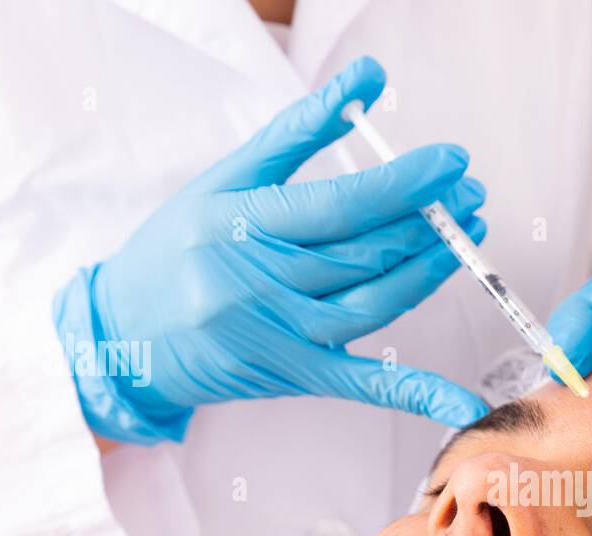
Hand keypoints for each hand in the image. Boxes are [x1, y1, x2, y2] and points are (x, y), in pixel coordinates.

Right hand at [54, 56, 489, 443]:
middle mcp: (259, 285)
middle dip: (428, 222)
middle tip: (468, 193)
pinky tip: (462, 400)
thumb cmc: (176, 249)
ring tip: (467, 235)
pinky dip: (415, 392)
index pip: (338, 206)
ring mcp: (280, 337)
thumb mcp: (223, 181)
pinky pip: (362, 385)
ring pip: (372, 304)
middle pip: (364, 254)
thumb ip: (299, 132)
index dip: (403, 185)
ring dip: (429, 271)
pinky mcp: (295, 377)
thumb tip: (367, 79)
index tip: (450, 162)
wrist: (123, 337)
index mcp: (239, 226)